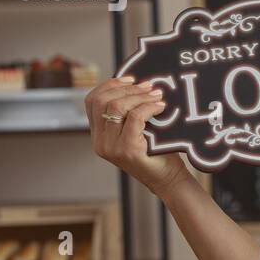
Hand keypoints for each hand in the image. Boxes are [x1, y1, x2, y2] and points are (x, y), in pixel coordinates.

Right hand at [84, 76, 190, 198]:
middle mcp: (100, 142)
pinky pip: (135, 117)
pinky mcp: (127, 150)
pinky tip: (161, 107)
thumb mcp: (137, 130)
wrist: (167, 180)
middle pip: (103, 101)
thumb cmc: (156, 153)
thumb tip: (136, 83)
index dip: (109, 85)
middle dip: (127, 88)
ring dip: (140, 96)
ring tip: (157, 95)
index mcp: (98, 136)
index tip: (130, 79)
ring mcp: (111, 147)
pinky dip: (149, 107)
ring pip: (117, 107)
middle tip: (148, 86)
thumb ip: (128, 113)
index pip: (92, 101)